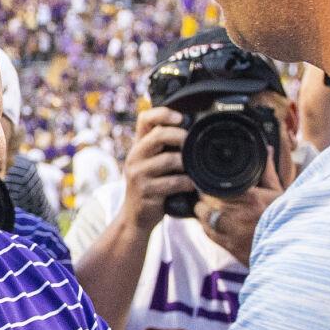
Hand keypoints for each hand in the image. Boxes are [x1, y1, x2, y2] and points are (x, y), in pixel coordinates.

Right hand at [121, 107, 194, 236]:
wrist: (136, 216)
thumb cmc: (151, 186)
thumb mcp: (151, 163)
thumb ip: (163, 147)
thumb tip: (191, 128)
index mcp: (138, 146)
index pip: (145, 119)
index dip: (163, 113)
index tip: (181, 118)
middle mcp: (135, 156)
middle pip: (158, 136)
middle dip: (180, 137)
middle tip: (192, 144)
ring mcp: (138, 174)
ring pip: (168, 160)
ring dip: (186, 164)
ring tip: (194, 169)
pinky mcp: (146, 191)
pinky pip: (173, 182)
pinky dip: (186, 183)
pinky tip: (191, 185)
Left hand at [195, 149, 284, 265]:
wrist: (289, 248)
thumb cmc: (285, 218)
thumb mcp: (279, 192)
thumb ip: (267, 171)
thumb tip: (267, 149)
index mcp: (247, 198)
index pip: (212, 185)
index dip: (208, 183)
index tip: (211, 182)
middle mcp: (234, 215)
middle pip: (203, 199)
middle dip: (206, 196)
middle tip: (214, 194)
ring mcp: (228, 232)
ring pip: (201, 215)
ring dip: (205, 210)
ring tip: (216, 208)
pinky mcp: (227, 246)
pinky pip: (207, 232)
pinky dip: (209, 226)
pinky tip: (219, 222)